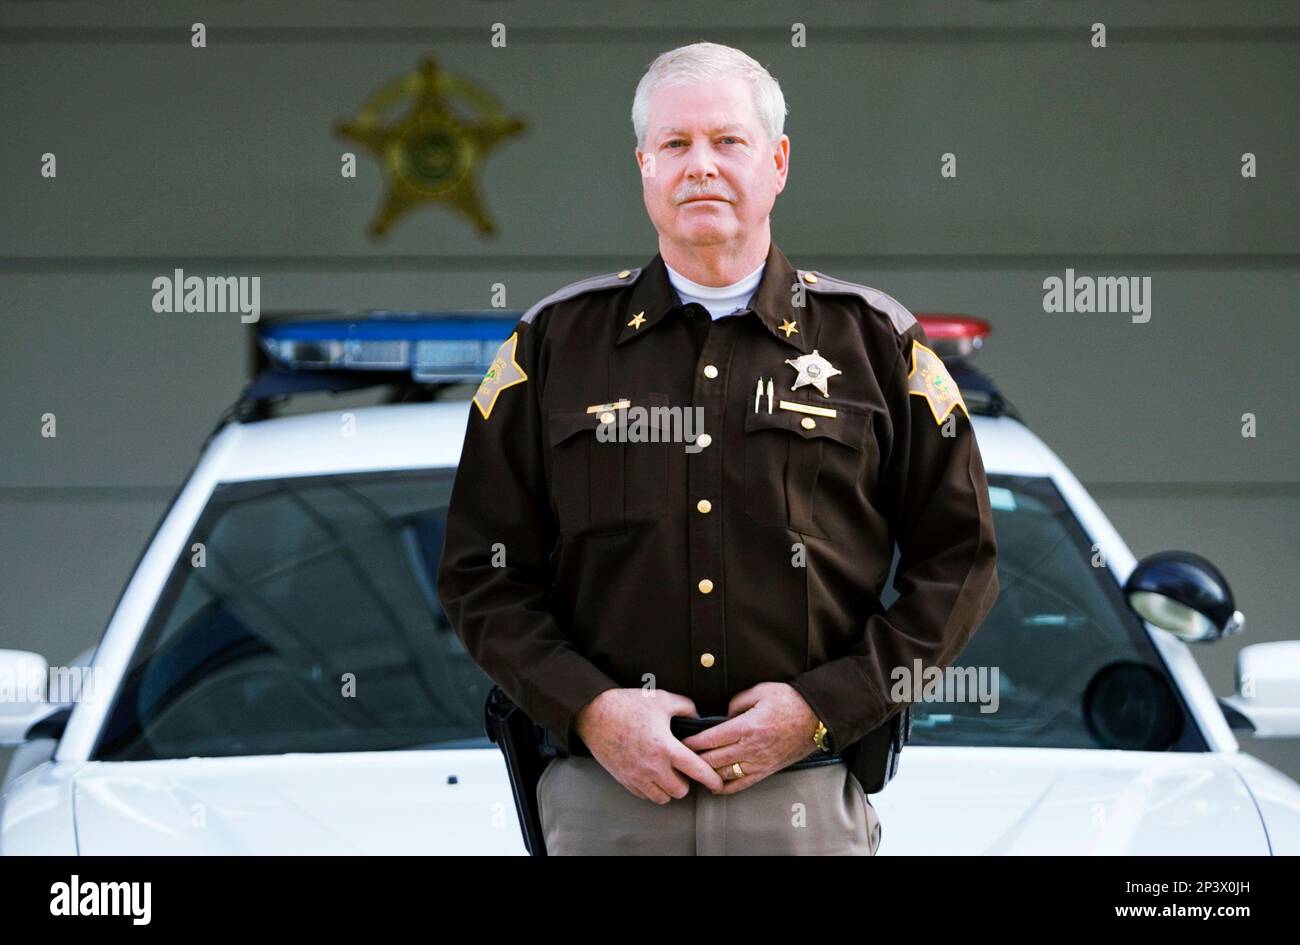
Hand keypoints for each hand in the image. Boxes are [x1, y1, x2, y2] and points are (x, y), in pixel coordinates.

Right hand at [574, 688, 725, 802]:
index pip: (697, 771)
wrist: (594, 713)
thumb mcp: (662, 699)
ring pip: (663, 798)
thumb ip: (686, 708)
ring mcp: (637, 776)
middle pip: (681, 791)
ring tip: (668, 773)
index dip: (712, 779)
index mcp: (666, 748)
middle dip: (686, 782)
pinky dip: (652, 789)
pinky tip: (652, 774)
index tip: (718, 783)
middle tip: (684, 769)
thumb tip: (698, 718)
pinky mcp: (624, 780)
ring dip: (669, 788)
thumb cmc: (628, 705)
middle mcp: (653, 767)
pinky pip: (645, 795)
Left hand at [679, 682, 819, 794]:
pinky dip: (726, 787)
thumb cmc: (790, 702)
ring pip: (724, 774)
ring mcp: (759, 762)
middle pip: (714, 759)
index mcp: (747, 726)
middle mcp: (750, 748)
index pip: (711, 739)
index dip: (693, 743)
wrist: (817, 718)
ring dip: (707, 773)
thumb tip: (724, 715)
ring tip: (694, 769)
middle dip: (695, 759)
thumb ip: (736, 702)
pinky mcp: (767, 771)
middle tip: (682, 757)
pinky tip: (715, 786)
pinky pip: (742, 784)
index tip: (681, 743)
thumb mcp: (761, 691)